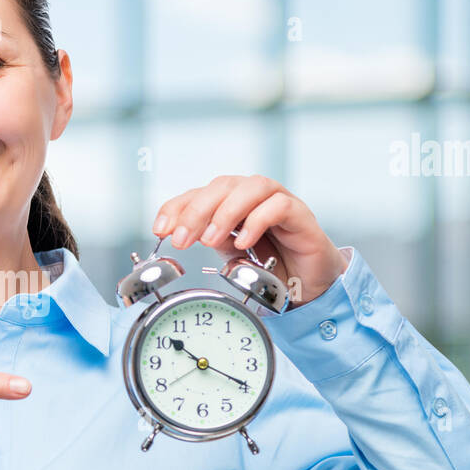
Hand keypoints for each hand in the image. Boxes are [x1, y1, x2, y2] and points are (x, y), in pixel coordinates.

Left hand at [151, 174, 348, 305]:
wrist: (309, 283)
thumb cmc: (273, 264)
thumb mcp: (233, 252)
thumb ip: (213, 238)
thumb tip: (182, 234)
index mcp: (233, 202)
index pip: (200, 193)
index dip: (177, 207)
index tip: (160, 229)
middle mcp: (254, 195)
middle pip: (222, 185)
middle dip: (196, 210)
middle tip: (183, 239)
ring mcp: (279, 201)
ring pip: (251, 187)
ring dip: (225, 212)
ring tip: (209, 240)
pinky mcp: (301, 215)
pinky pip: (279, 206)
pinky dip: (257, 221)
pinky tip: (243, 243)